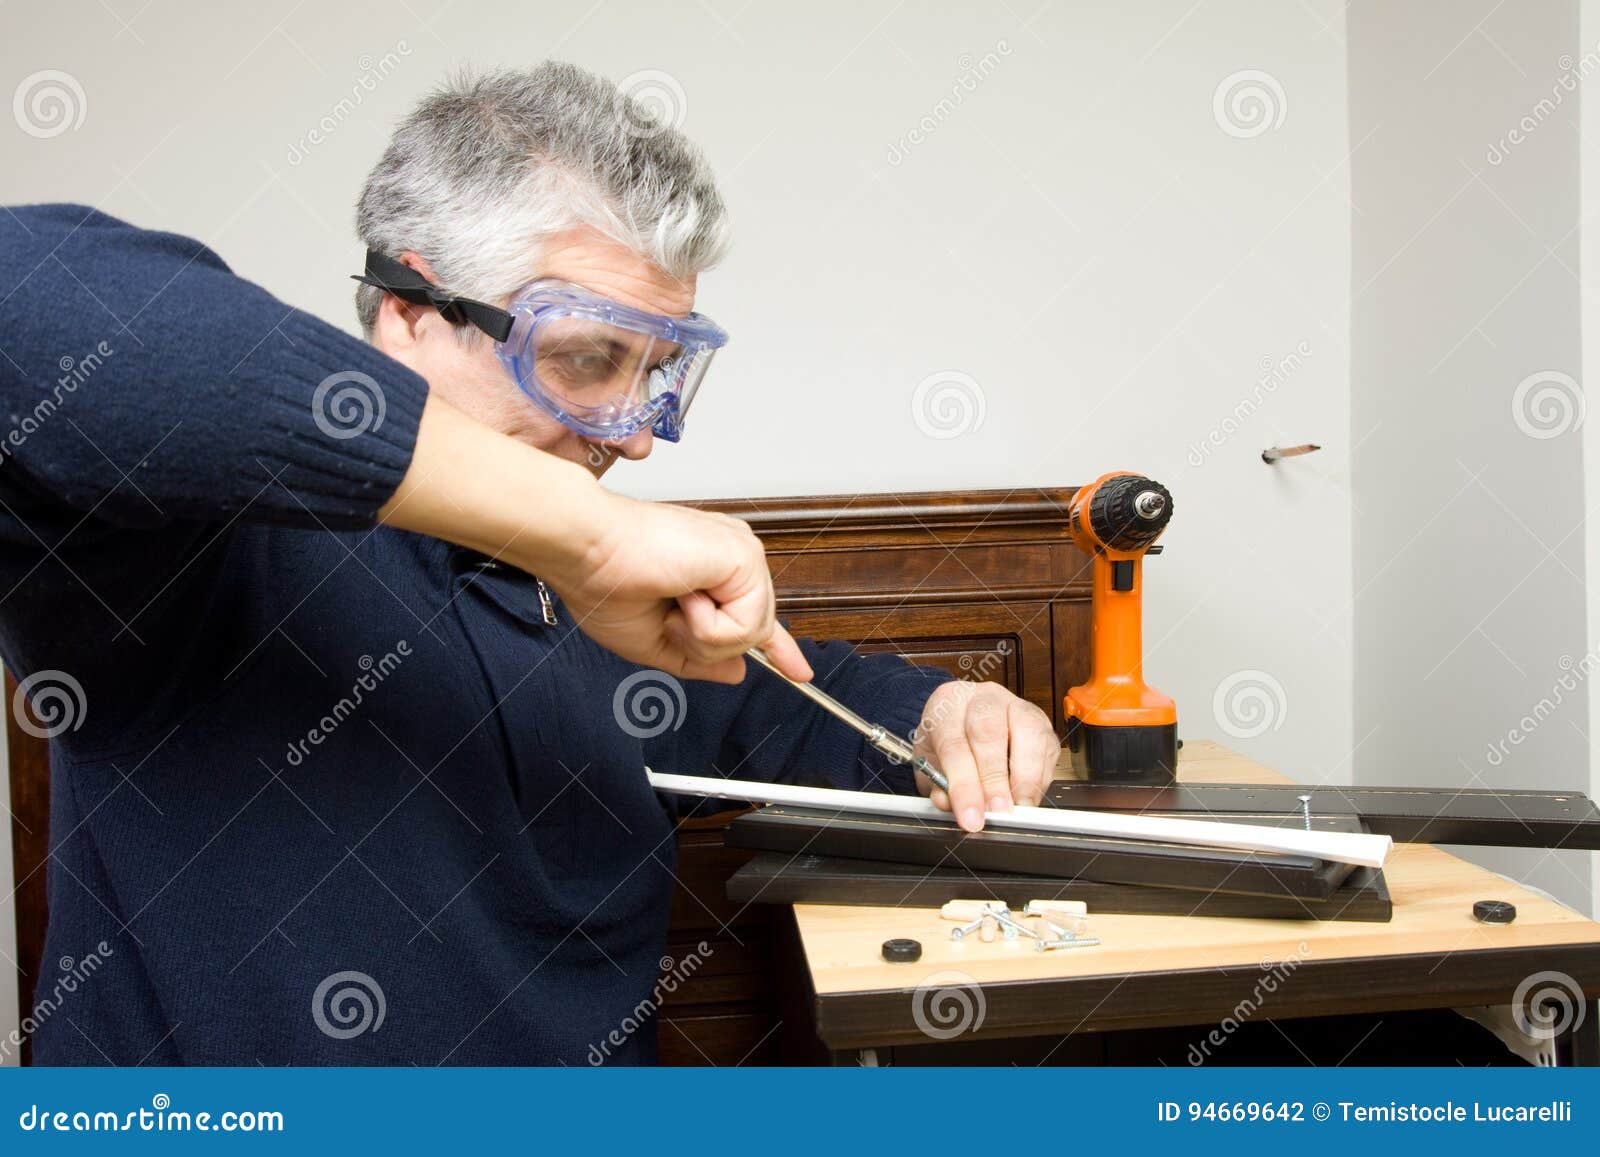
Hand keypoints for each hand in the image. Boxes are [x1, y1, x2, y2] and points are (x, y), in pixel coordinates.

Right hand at [380, 395, 812, 683]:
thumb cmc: (602, 581)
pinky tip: (683, 595)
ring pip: (750, 634)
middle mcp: (731, 558)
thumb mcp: (651, 641)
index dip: (778, 647)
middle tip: (666, 612)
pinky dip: (706, 626)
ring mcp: (741, 555)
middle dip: (703, 642)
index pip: (752, 613)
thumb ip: (698, 658)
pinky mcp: (745, 557)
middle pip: (749, 633)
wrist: (587, 549)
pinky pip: (744, 626)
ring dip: (701, 635)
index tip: (800, 671)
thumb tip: (738, 672)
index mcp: (709, 570)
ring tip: (671, 600)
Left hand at [911, 680, 1059, 830]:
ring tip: (1017, 808)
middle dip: (995, 779)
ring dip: (1025, 779)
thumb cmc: (947, 743)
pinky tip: (1029, 797)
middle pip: (989, 732)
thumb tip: (951, 805)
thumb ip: (939, 785)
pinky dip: (1041, 779)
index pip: (953, 742)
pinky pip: (1047, 749)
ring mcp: (1016, 707)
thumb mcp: (932, 764)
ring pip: (1028, 734)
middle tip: (996, 811)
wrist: (964, 726)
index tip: (970, 815)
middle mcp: (984, 698)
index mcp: (949, 702)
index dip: (963, 784)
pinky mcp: (1042, 724)